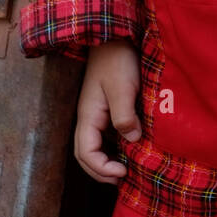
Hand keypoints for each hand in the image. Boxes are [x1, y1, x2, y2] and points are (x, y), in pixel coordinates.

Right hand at [74, 40, 141, 182]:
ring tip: (125, 171)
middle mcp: (88, 118)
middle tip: (123, 179)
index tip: (123, 172)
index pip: (85, 153)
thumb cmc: (117, 59)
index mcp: (88, 116)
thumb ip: (125, 115)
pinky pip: (104, 136)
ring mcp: (95, 114)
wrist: (114, 36)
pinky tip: (128, 150)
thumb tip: (131, 141)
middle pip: (85, 155)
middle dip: (100, 172)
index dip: (102, 168)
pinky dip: (112, 149)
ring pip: (93, 147)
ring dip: (105, 162)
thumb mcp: (122, 87)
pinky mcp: (106, 108)